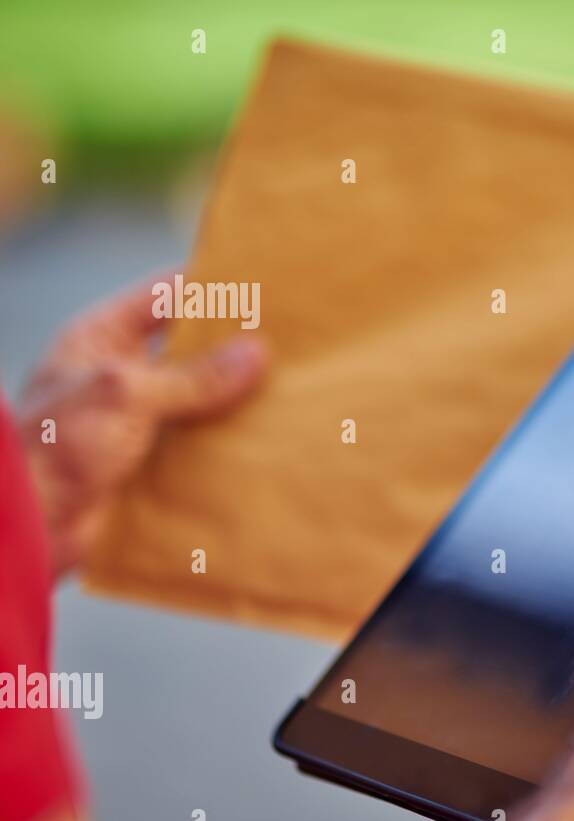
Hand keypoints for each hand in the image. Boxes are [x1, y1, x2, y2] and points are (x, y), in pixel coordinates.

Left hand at [16, 279, 266, 576]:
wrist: (30, 528)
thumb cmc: (58, 446)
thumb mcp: (128, 395)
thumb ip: (194, 376)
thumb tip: (257, 351)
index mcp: (102, 338)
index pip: (165, 296)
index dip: (211, 288)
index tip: (265, 288)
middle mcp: (121, 372)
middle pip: (189, 349)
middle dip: (236, 349)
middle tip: (293, 346)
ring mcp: (137, 418)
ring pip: (200, 398)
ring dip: (237, 401)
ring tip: (291, 393)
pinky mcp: (150, 460)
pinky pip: (199, 443)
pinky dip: (228, 443)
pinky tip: (266, 441)